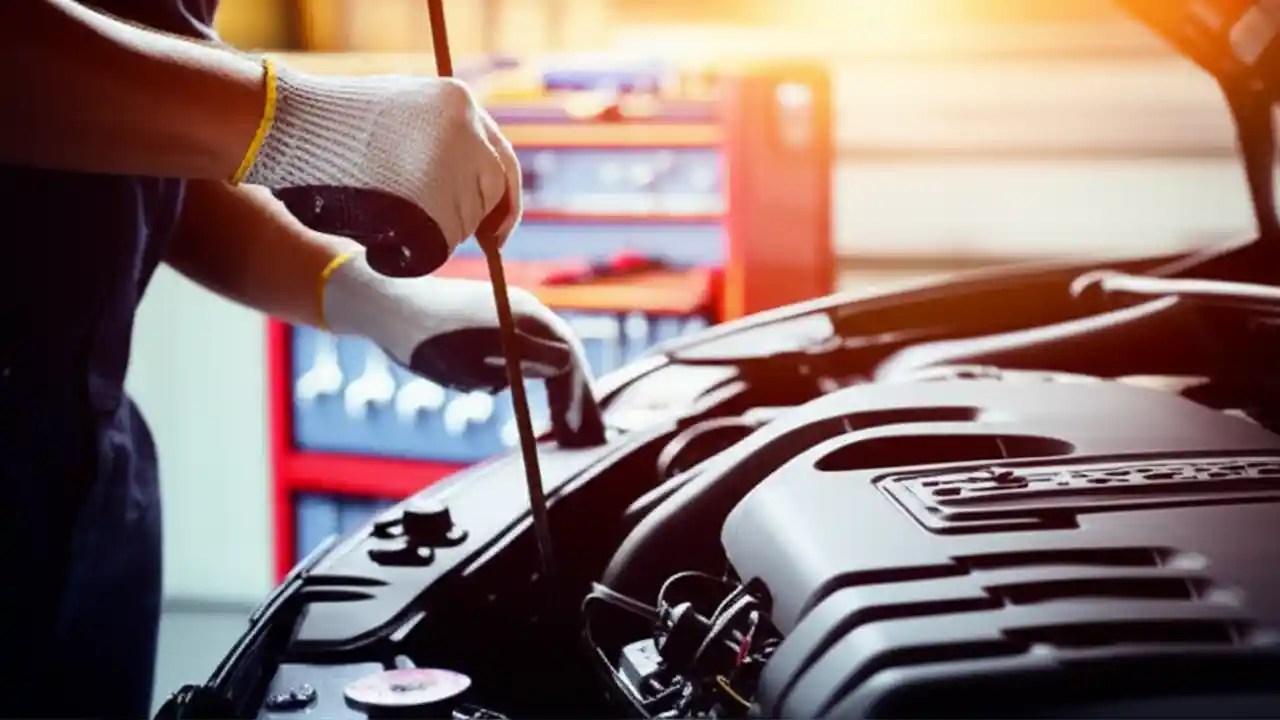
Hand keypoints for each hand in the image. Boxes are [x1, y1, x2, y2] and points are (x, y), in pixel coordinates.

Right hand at [241, 62, 521, 273]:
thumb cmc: (331, 126)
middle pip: (490, 194)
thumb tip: (471, 184)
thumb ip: (439, 137)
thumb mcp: (399, 111)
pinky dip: (415, 253)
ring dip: (433, 234)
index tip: (496, 228)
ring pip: (462, 224)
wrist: (288, 128)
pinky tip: (383, 240)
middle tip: (442, 235)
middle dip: (473, 221)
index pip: (501, 160)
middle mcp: (466, 132)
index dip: (503, 199)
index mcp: (460, 102)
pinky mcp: (433, 205)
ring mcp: (451, 168)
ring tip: (386, 215)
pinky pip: (439, 246)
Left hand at [322, 250, 598, 435]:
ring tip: (567, 432)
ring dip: (559, 394)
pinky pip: (526, 357)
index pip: (567, 360)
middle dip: (577, 399)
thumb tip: (566, 367)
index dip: (575, 398)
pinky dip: (536, 386)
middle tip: (589, 436)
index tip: (573, 432)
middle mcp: (524, 314)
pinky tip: (537, 414)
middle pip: (564, 359)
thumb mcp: (475, 362)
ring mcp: (509, 318)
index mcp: (527, 318)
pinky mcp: (491, 326)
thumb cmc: (427, 338)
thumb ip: (524, 364)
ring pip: (546, 360)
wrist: (385, 305)